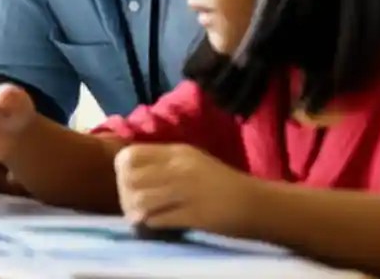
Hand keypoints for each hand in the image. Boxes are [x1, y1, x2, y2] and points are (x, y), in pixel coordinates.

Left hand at [115, 143, 258, 235]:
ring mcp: (188, 190)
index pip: (129, 154)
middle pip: (130, 178)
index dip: (122, 171)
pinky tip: (155, 226)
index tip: (128, 184)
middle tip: (131, 206)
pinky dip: (151, 225)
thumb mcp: (191, 162)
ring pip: (141, 199)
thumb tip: (128, 172)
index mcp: (177, 152)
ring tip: (141, 219)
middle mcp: (180, 168)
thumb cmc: (221, 184)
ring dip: (136, 212)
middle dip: (125, 195)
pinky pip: (159, 219)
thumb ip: (162, 163)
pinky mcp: (196, 214)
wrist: (258, 204)